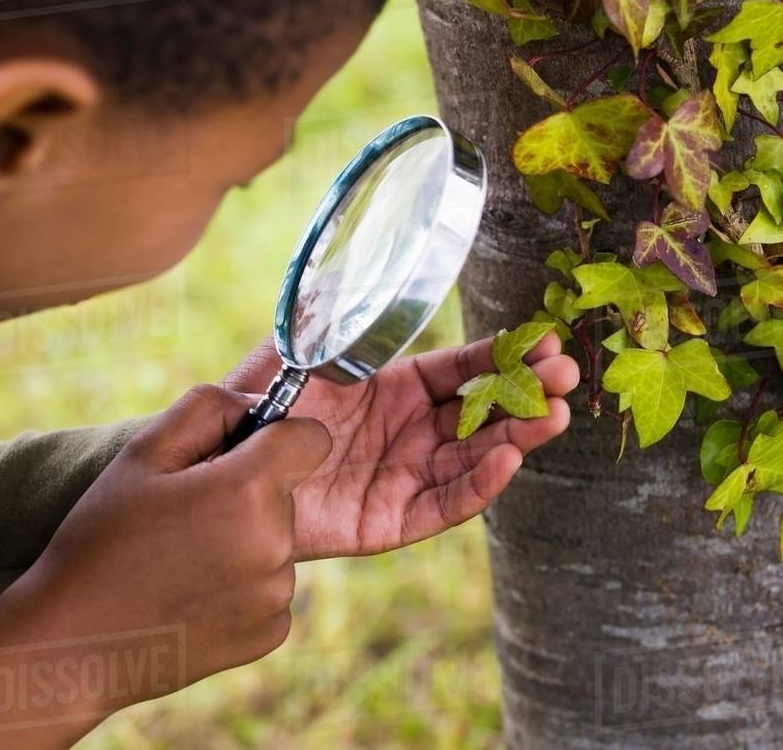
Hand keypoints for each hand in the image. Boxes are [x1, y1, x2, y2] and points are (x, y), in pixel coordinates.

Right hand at [0, 385, 330, 748]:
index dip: (279, 438)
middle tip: (185, 516)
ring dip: (243, 541)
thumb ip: (208, 408)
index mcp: (248, 489)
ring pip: (276, 541)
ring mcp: (276, 593)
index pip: (312, 439)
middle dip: (247, 492)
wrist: (72, 644)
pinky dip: (241, 587)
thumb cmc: (100, 542)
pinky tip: (190, 596)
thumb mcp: (142, 455)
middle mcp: (275, 542)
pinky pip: (270, 589)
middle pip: (285, 493)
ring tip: (180, 560)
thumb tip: (257, 405)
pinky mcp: (271, 633)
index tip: (242, 453)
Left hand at [223, 332, 578, 560]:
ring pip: (476, 458)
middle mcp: (410, 431)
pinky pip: (443, 506)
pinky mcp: (390, 521)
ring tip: (552, 414)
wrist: (217, 472)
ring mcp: (404, 476)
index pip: (464, 370)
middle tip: (565, 377)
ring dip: (517, 437)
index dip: (506, 356)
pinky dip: (477, 486)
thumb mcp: (297, 352)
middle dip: (527, 394)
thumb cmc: (255, 406)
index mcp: (396, 387)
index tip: (546, 341)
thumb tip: (355, 260)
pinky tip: (506, 459)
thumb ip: (332, 316)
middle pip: (484, 413)